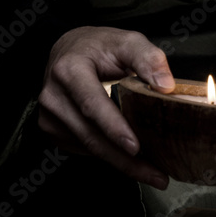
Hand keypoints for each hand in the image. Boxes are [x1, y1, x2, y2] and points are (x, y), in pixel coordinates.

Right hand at [37, 26, 174, 188]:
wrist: (68, 50)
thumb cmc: (100, 46)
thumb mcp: (127, 41)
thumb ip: (148, 58)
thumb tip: (165, 85)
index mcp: (69, 70)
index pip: (93, 104)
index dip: (114, 128)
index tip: (135, 147)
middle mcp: (53, 96)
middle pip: (91, 135)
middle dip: (125, 160)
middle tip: (156, 175)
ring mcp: (49, 117)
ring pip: (89, 147)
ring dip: (121, 163)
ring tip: (153, 172)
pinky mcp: (53, 131)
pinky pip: (85, 148)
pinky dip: (109, 156)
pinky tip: (132, 160)